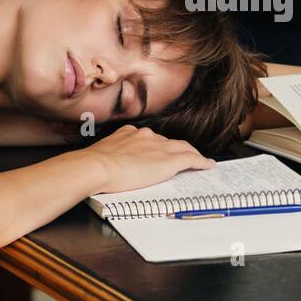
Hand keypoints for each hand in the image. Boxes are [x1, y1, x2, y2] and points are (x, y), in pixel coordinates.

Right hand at [80, 125, 214, 193]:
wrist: (96, 167)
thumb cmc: (92, 166)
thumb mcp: (101, 155)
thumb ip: (109, 156)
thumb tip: (105, 165)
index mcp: (130, 133)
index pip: (151, 139)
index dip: (159, 146)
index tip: (160, 151)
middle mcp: (146, 136)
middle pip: (169, 141)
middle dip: (177, 148)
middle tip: (186, 154)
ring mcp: (159, 147)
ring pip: (182, 148)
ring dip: (191, 154)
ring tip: (199, 160)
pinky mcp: (169, 160)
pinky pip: (191, 159)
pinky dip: (201, 162)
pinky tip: (207, 165)